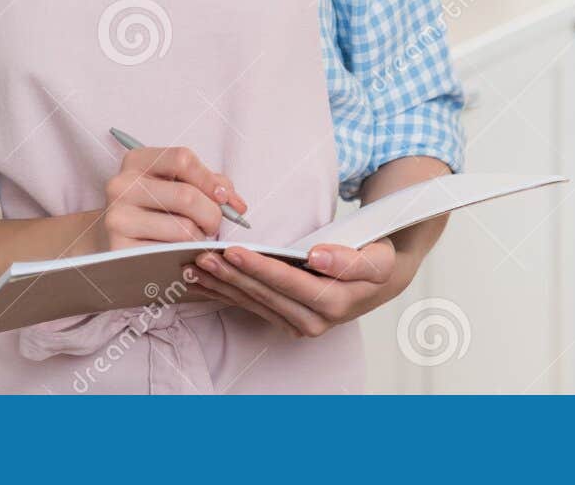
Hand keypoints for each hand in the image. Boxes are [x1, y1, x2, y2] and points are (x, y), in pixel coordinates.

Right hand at [99, 145, 248, 251]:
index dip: (210, 179)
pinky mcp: (120, 249)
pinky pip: (170, 254)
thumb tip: (237, 204)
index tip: (223, 197)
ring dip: (200, 239)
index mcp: (136, 161)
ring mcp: (117, 218)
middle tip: (213, 225)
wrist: (109, 237)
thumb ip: (208, 185)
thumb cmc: (152, 208)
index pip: (182, 159)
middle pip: (187, 196)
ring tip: (194, 239)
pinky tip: (180, 253)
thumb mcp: (174, 184)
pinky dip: (185, 256)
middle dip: (212, 215)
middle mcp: (121, 185)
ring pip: (183, 229)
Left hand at [186, 238, 413, 337]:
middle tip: (201, 256)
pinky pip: (252, 306)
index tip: (233, 250)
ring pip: (253, 302)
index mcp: (335, 303)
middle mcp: (314, 321)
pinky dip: (226, 293)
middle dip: (231, 276)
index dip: (259, 267)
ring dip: (222, 286)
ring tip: (193, 268)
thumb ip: (352, 260)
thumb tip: (317, 258)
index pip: (288, 282)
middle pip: (264, 294)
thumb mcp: (378, 258)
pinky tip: (203, 283)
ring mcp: (298, 324)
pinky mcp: (286, 320)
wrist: (381, 281)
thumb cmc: (377, 260)